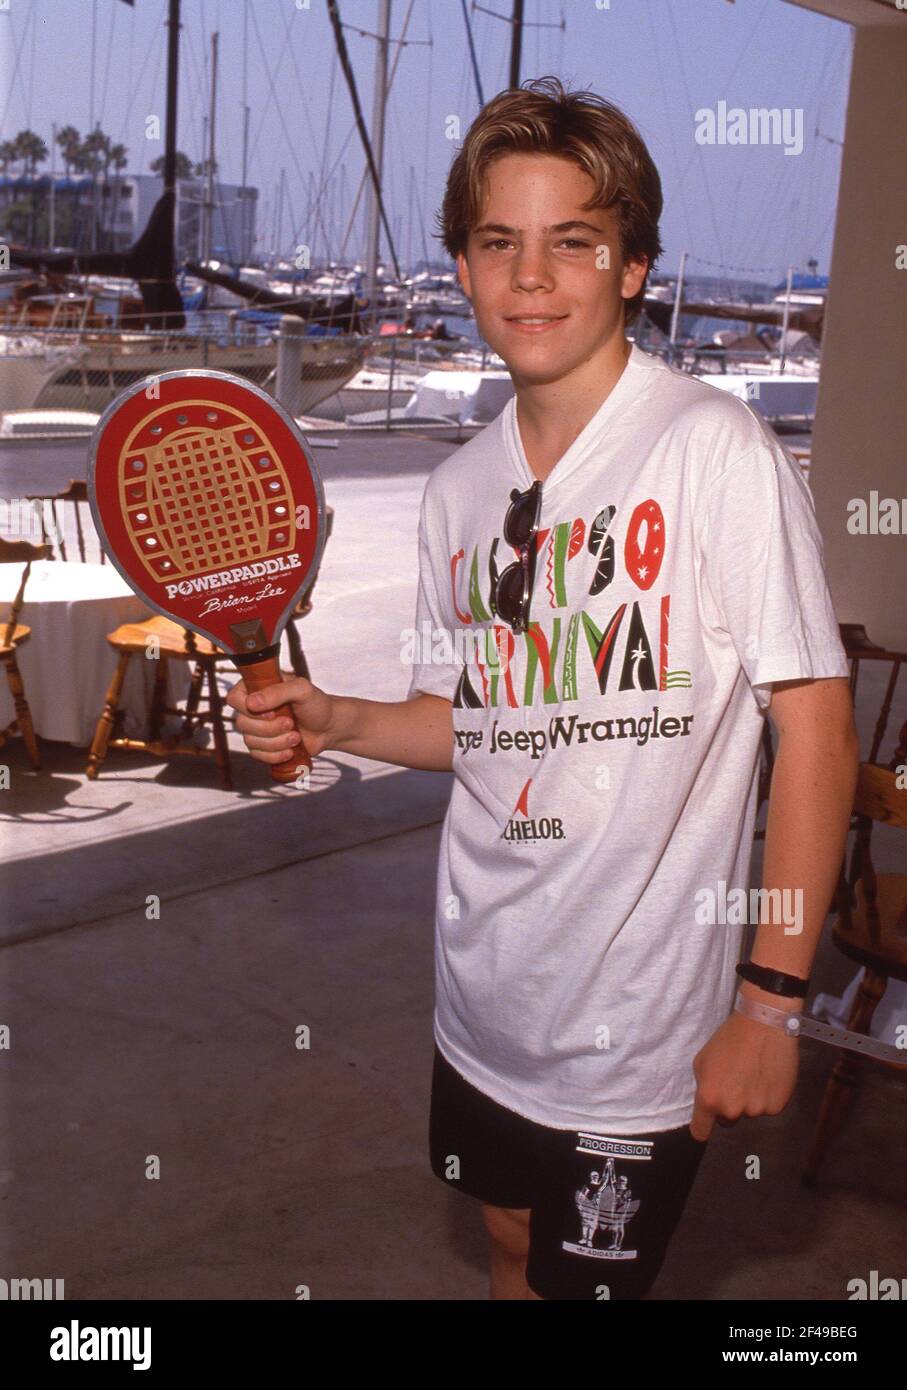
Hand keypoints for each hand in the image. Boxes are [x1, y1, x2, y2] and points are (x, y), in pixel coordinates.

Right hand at [226, 673, 338, 765]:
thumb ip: (278, 691)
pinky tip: (290, 751)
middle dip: (269, 728)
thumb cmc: (316, 704)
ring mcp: (256, 728)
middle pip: (241, 723)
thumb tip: (251, 703)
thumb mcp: (302, 690)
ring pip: (250, 741)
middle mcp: (252, 708)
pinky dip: (274, 756)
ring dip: (275, 742)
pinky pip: (257, 755)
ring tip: (296, 737)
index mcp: (257, 688)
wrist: (329, 727)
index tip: (272, 713)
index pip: (234, 698)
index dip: (248, 709)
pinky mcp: (262, 746)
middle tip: (291, 724)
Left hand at [689, 1010, 799, 1142]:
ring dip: (749, 1100)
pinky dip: (767, 1096)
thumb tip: (709, 1101)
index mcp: (710, 1099)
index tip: (705, 1124)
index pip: (701, 1131)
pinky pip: (768, 1107)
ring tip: (754, 1073)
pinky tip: (768, 1076)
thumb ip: (703, 1085)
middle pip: (727, 1119)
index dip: (702, 1127)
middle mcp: (732, 1110)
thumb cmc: (729, 1039)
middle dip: (728, 1106)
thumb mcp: (702, 1059)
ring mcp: (757, 1110)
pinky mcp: (778, 1106)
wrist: (764, 1025)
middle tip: (735, 1081)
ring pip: (749, 1112)